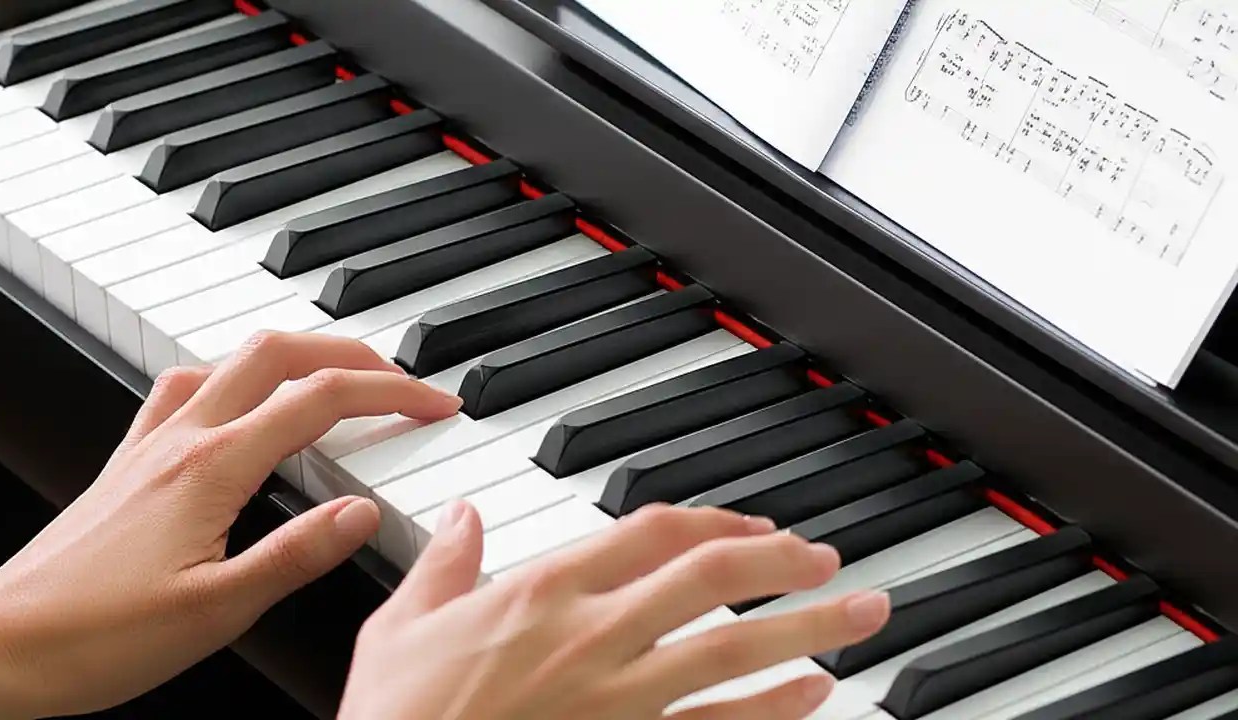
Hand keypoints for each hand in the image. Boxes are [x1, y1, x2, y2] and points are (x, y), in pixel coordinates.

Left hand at [0, 332, 463, 717]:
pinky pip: (186, 387)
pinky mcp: (129, 462)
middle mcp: (181, 440)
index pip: (321, 401)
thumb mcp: (218, 611)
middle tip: (400, 376)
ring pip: (233, 359)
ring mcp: (150, 445)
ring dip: (296, 354)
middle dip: (352, 352)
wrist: (2, 649)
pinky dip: (234, 375)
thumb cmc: (97, 639)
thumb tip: (363, 514)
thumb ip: (297, 554)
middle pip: (279, 353)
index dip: (391, 394)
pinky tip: (241, 400)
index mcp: (212, 468)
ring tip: (336, 377)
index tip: (435, 404)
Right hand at [340, 502, 890, 719]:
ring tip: (862, 614)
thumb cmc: (398, 718)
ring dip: (807, 628)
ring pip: (732, 652)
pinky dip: (772, 711)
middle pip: (710, 581)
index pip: (650, 532)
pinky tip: (813, 694)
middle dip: (781, 564)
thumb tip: (460, 517)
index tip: (748, 527)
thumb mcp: (402, 627)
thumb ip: (442, 564)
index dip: (712, 521)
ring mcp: (618, 700)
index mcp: (541, 591)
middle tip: (827, 560)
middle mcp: (593, 637)